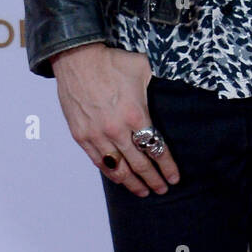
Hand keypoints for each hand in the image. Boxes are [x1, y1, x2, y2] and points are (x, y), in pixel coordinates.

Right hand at [51, 43, 179, 196]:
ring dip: (132, 183)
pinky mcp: (81, 136)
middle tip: (163, 189)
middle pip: (139, 163)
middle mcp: (116, 130)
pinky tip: (120, 180)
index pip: (155, 147)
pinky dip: (111, 173)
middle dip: (153, 179)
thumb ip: (154, 88)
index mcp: (135, 114)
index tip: (174, 177)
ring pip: (118, 168)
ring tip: (144, 192)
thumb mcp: (142, 70)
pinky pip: (98, 161)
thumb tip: (164, 94)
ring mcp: (97, 135)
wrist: (77, 59)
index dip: (166, 165)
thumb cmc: (111, 62)